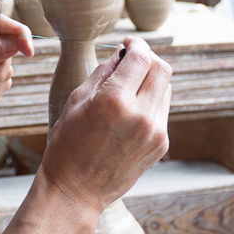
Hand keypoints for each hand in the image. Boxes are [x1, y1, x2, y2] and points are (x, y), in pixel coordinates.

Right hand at [37, 37, 171, 213]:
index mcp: (115, 100)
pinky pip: (162, 112)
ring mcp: (155, 132)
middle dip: (148, 59)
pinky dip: (150, 104)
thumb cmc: (67, 145)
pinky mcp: (160, 145)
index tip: (128, 43)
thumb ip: (103, 72)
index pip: (142, 56)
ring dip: (151, 81)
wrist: (75, 190)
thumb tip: (122, 54)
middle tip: (132, 60)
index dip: (136, 44)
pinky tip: (129, 114)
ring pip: (166, 89)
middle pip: (162, 68)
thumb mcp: (77, 100)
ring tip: (129, 89)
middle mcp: (140, 114)